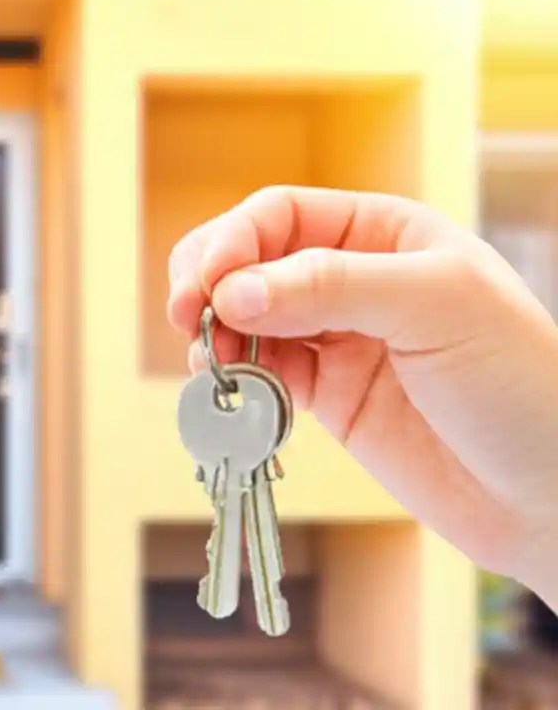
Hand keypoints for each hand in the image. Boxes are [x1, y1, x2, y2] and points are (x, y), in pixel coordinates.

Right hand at [167, 186, 557, 605]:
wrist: (551, 495)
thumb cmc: (522, 383)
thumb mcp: (435, 307)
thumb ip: (330, 286)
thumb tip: (232, 292)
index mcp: (386, 233)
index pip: (280, 215)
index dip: (232, 243)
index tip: (205, 289)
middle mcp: (355, 278)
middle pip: (249, 262)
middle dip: (210, 285)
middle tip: (188, 322)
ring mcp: (337, 339)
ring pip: (244, 320)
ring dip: (216, 339)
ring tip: (210, 368)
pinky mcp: (327, 398)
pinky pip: (260, 377)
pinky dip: (235, 384)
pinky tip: (236, 399)